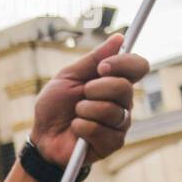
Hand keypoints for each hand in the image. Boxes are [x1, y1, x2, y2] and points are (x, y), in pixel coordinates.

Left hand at [29, 33, 148, 165]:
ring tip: (76, 114)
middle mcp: (123, 102)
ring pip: (112, 111)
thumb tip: (119, 38)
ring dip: (85, 109)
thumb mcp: (68, 77)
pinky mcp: (113, 143)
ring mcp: (120, 123)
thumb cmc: (55, 106)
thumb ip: (92, 59)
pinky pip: (101, 130)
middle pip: (125, 88)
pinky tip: (76, 129)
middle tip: (82, 94)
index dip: (124, 63)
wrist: (43, 135)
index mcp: (114, 82)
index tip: (102, 67)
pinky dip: (81, 127)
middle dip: (96, 89)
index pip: (138, 67)